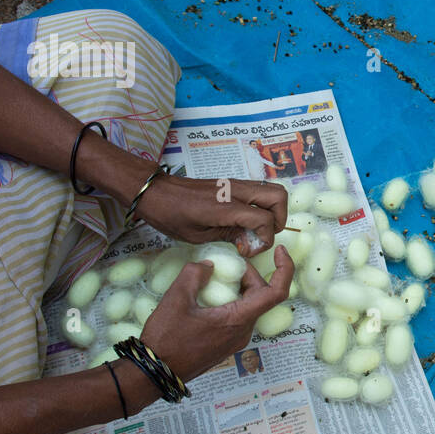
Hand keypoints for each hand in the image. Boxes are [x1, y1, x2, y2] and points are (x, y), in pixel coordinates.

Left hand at [135, 174, 287, 255]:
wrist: (155, 192)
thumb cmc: (171, 216)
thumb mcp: (198, 235)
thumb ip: (229, 236)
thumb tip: (249, 243)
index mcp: (226, 207)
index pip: (265, 219)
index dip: (265, 239)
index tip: (248, 250)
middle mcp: (236, 191)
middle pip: (278, 196)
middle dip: (279, 219)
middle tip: (263, 235)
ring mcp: (235, 184)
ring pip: (272, 189)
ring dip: (272, 211)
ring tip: (256, 228)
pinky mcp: (232, 183)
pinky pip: (258, 190)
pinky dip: (261, 205)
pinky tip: (244, 220)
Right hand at [140, 246, 293, 385]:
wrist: (157, 372)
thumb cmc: (166, 339)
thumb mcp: (176, 299)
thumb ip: (195, 274)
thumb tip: (209, 266)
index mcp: (239, 320)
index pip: (276, 293)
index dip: (284, 268)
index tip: (279, 251)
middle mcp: (244, 332)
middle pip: (261, 296)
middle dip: (248, 275)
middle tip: (225, 265)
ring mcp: (236, 340)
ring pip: (249, 306)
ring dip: (238, 288)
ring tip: (214, 279)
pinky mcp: (226, 344)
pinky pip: (238, 317)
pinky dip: (231, 301)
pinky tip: (208, 297)